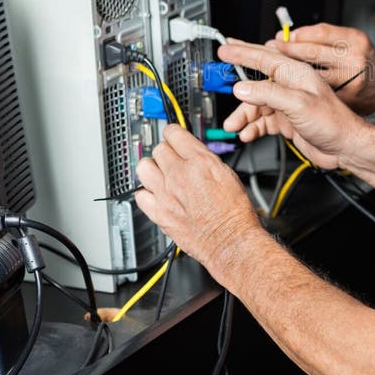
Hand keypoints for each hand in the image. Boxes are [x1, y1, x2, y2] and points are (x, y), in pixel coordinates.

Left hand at [135, 125, 261, 274]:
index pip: (174, 134)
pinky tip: (156, 196)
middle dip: (166, 151)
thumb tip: (195, 155)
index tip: (172, 136)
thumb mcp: (227, 174)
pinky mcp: (159, 213)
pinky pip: (140, 195)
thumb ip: (206, 161)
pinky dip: (146, 194)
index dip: (173, 133)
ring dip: (151, 168)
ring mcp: (166, 194)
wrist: (230, 241)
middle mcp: (179, 175)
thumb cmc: (234, 213)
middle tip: (171, 159)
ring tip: (159, 175)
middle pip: (159, 149)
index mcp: (199, 162)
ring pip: (144, 167)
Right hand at [218, 40, 365, 168]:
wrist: (344, 147)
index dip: (242, 53)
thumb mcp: (298, 104)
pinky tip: (248, 134)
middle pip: (255, 82)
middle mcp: (290, 86)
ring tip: (234, 125)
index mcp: (295, 74)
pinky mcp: (287, 120)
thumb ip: (268, 94)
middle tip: (218, 81)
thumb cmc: (333, 122)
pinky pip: (263, 121)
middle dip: (236, 86)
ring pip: (257, 105)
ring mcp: (288, 104)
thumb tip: (243, 88)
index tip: (225, 48)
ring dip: (244, 116)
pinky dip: (253, 127)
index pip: (263, 58)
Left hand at [267, 23, 374, 115]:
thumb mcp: (352, 41)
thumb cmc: (364, 62)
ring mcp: (349, 82)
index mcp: (355, 41)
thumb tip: (291, 35)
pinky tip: (290, 87)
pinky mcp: (345, 101)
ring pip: (311, 75)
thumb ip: (325, 37)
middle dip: (287, 49)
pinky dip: (301, 89)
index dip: (296, 35)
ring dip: (290, 71)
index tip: (281, 36)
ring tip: (275, 68)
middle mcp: (354, 60)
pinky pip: (317, 93)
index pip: (320, 33)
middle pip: (312, 53)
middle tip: (272, 48)